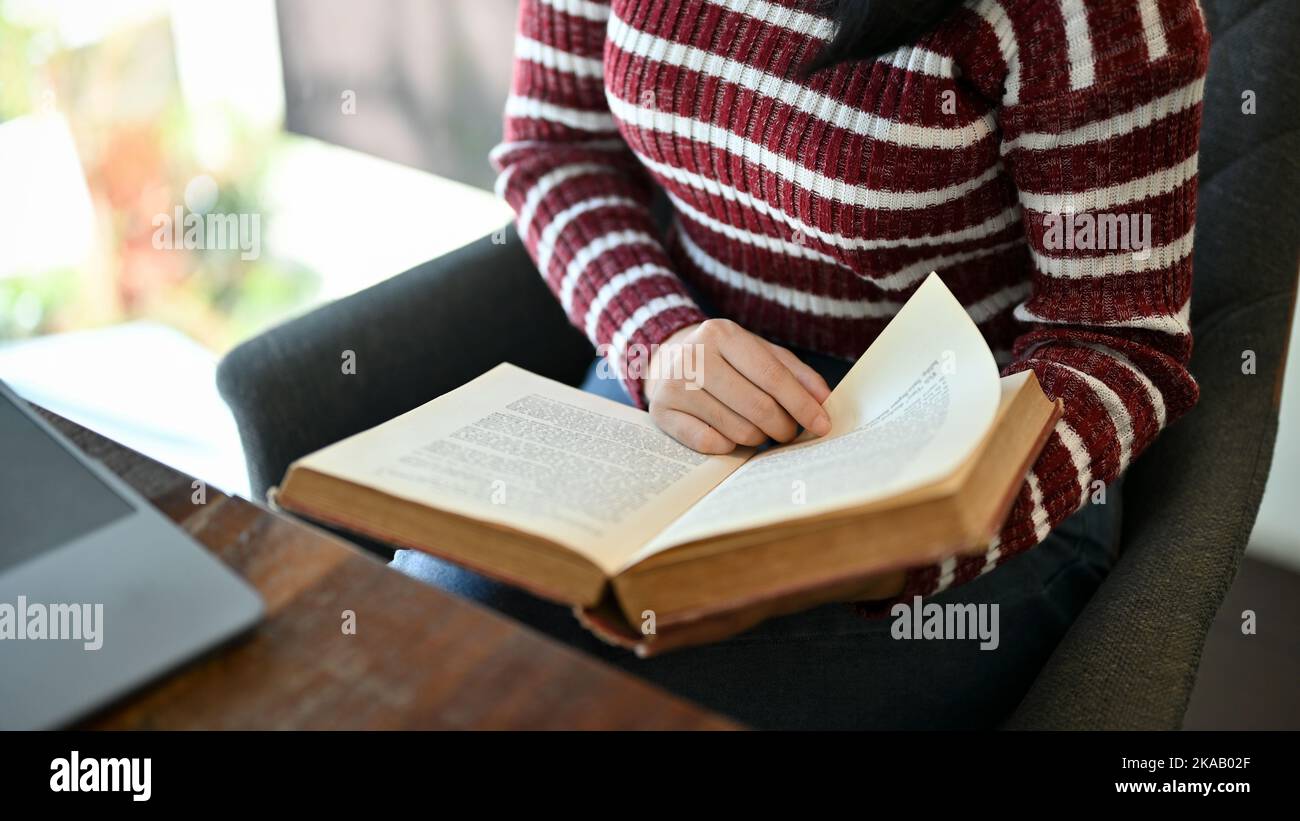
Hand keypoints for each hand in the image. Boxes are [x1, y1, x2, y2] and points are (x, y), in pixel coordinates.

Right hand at [644, 319, 831, 453]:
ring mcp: (674, 385)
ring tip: (757, 430)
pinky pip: (709, 443)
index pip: (771, 376)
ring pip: (736, 429)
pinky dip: (728, 445)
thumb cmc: (724, 359)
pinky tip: (730, 434)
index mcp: (722, 334)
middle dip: (783, 427)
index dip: (801, 404)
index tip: (822, 425)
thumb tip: (824, 401)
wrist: (666, 358)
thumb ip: (795, 374)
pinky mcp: (661, 412)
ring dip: (757, 437)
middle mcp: (694, 356)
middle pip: (757, 406)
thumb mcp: (758, 353)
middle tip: (789, 433)